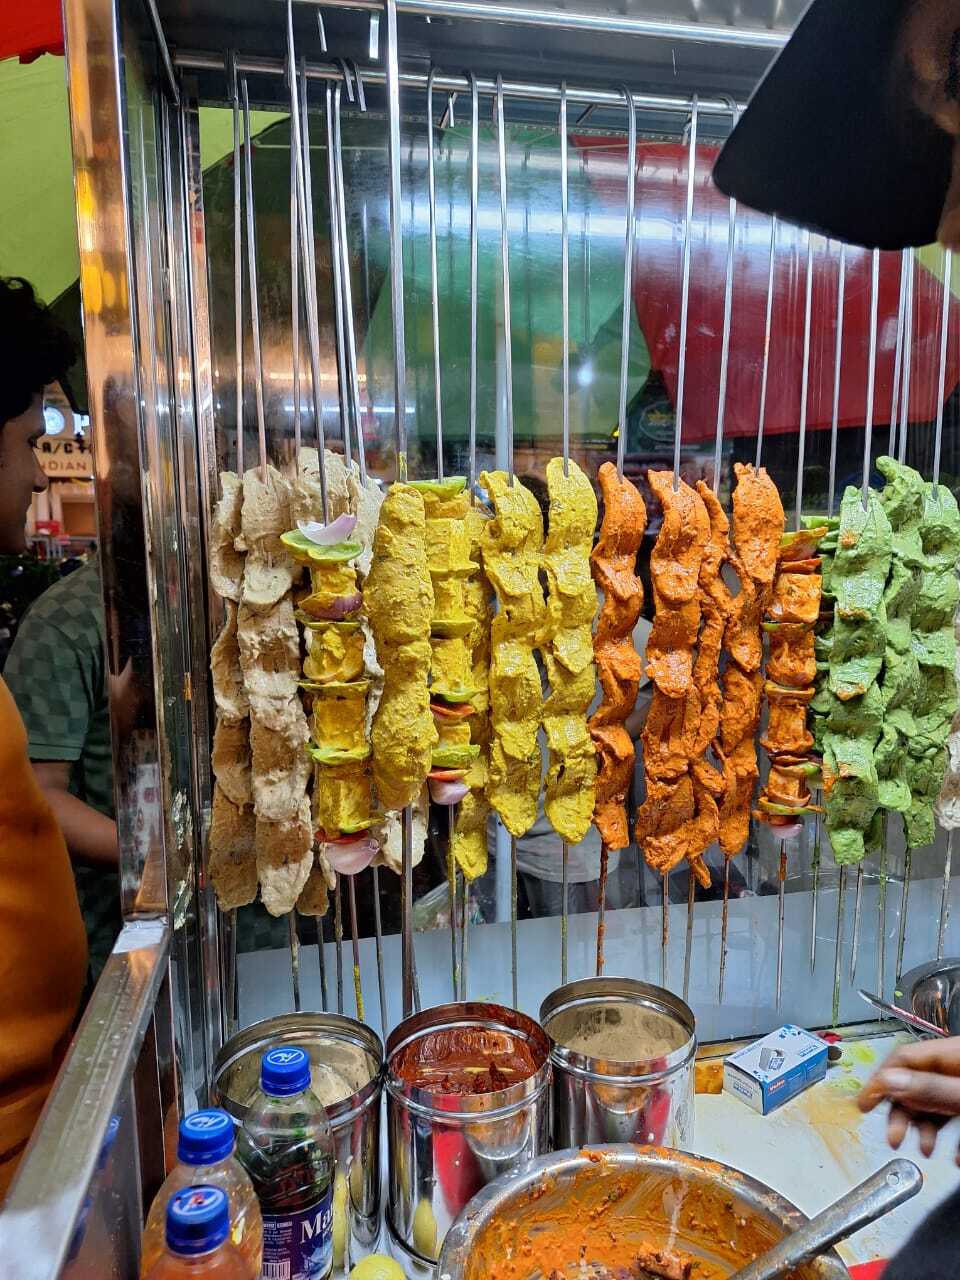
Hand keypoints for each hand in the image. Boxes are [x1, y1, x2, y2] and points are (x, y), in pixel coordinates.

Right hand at [857, 1038, 959, 1161]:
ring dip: (923, 1128)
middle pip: (915, 1084)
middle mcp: (954, 1067)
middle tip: (893, 1136)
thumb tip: (889, 1083)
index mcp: (951, 1053)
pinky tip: (952, 1154)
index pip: (902, 1058)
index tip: (863, 1103)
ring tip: (924, 1149)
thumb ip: (929, 1089)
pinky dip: (947, 1137)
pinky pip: (952, 1117)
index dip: (879, 1080)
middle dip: (901, 1113)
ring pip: (933, 1104)